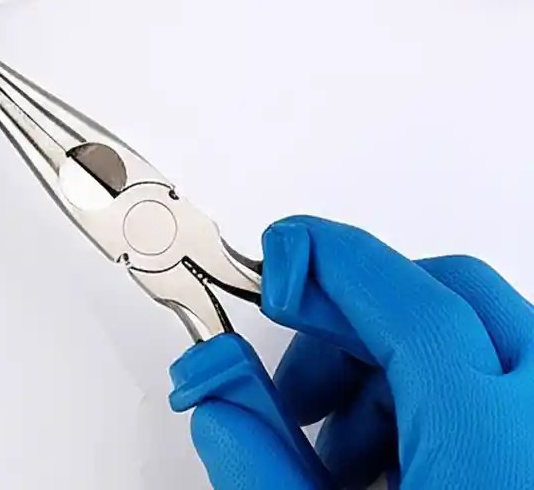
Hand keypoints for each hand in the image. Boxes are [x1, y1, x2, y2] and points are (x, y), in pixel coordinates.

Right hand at [177, 217, 533, 488]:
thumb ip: (263, 467)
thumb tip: (222, 398)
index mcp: (492, 440)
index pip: (415, 305)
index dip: (332, 263)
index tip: (276, 260)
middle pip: (454, 301)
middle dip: (353, 323)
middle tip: (293, 381)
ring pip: (482, 343)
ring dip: (391, 371)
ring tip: (334, 450)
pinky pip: (505, 389)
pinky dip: (437, 403)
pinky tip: (390, 465)